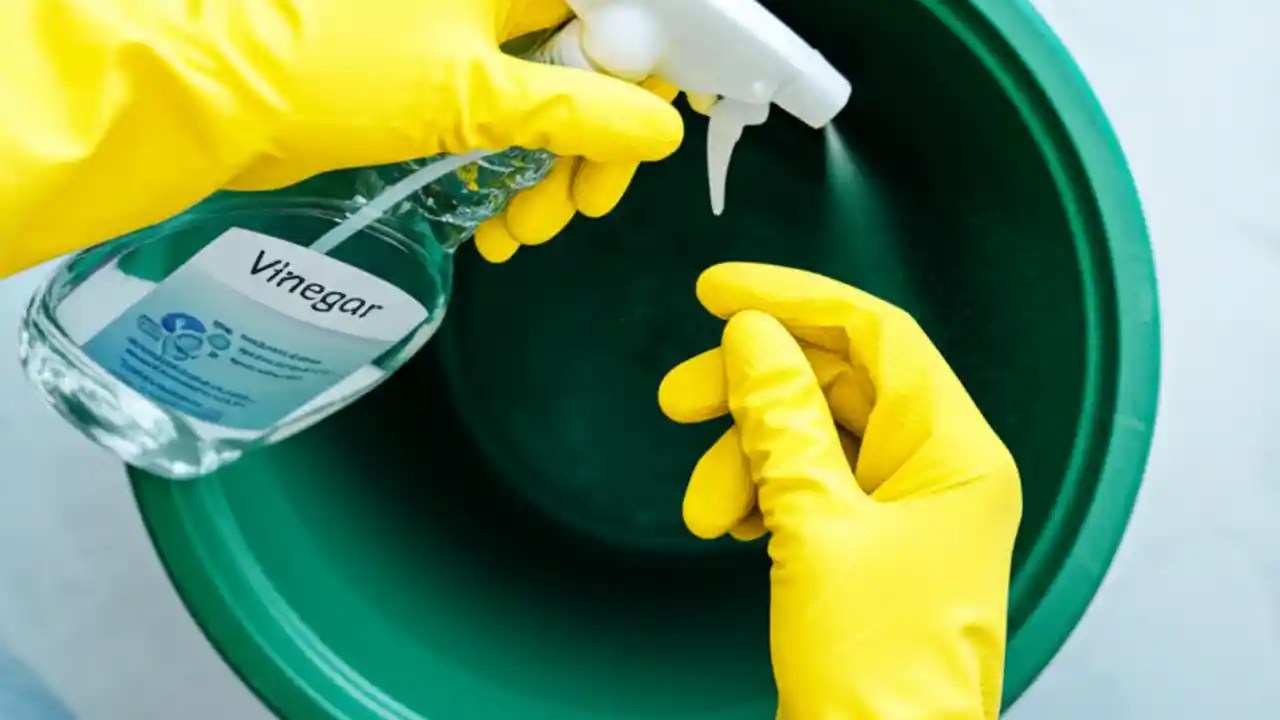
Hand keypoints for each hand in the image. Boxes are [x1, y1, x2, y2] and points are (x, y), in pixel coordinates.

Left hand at [228, 0, 682, 262]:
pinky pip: (496, 124)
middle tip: (578, 210)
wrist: (209, 96)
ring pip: (542, 101)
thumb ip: (580, 111)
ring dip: (547, 174)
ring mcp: (457, 29)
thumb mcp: (474, 94)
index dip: (646, 78)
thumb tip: (662, 131)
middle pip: (586, 61)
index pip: (618, 16)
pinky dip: (505, 174)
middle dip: (589, 146)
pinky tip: (497, 228)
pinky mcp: (429, 75)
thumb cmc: (340, 72)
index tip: (648, 144)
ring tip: (523, 233)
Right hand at [659, 263, 1021, 718]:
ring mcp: (902, 511)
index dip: (795, 299)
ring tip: (704, 512)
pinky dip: (759, 492)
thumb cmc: (874, 672)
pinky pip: (806, 485)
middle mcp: (936, 471)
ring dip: (743, 459)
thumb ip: (781, 418)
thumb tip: (752, 336)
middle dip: (751, 391)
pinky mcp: (866, 546)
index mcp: (955, 453)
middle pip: (834, 383)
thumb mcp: (813, 525)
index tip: (717, 291)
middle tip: (676, 401)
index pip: (879, 335)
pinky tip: (730, 522)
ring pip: (809, 437)